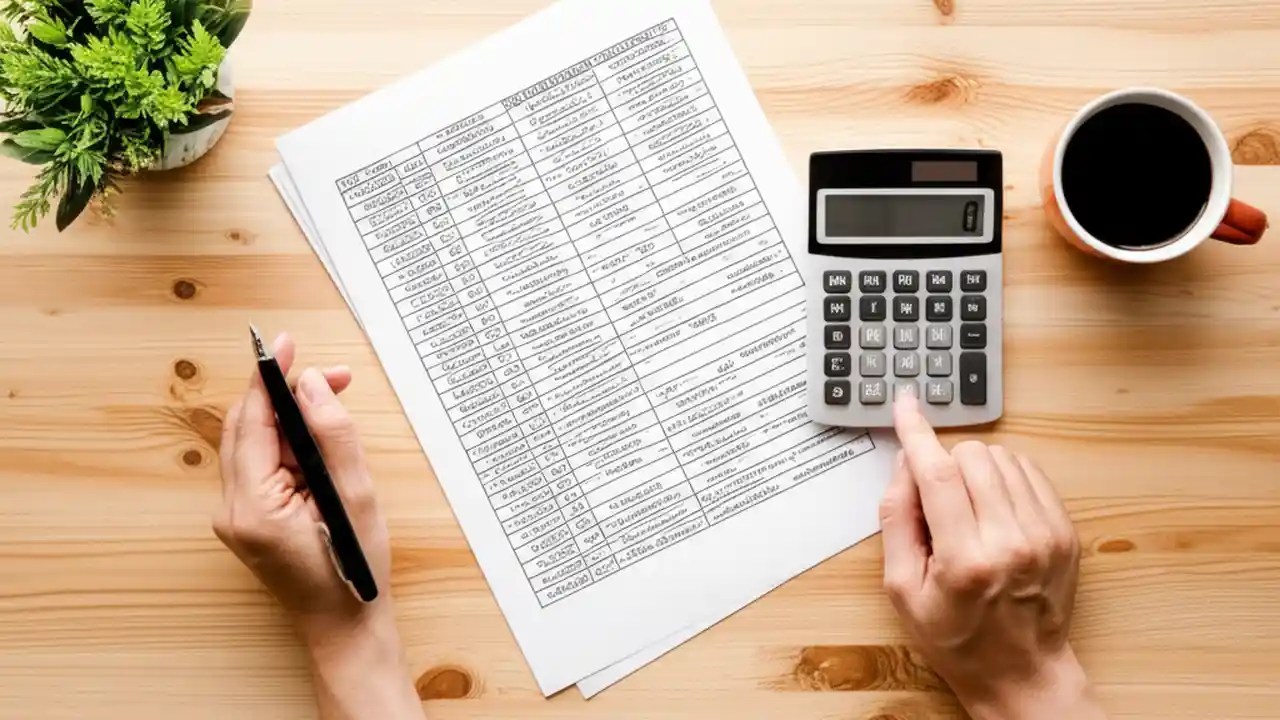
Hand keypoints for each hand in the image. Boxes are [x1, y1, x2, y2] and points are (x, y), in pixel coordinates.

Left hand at [215, 334, 423, 719]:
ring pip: (256, 444)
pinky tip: (321, 442)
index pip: (253, 421)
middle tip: (334, 377)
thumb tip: (311, 385)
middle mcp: (231, 510)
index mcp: (252, 505)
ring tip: (336, 406)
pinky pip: (262, 466)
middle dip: (288, 395)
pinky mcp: (248, 520)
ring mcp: (235, 517)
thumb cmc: (353, 570)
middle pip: (248, 428)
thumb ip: (332, 435)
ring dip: (292, 420)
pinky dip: (289, 446)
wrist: (345, 626)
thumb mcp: (354, 496)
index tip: (285, 344)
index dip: (269, 377)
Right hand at [879, 393, 1104, 719]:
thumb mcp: (902, 588)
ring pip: (1003, 457)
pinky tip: (993, 510)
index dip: (916, 432)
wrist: (1021, 673)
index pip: (937, 473)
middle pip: (971, 456)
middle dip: (944, 463)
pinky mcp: (1065, 531)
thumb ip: (897, 520)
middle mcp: (1012, 542)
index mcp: (965, 560)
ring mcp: (1046, 535)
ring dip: (976, 470)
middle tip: (937, 502)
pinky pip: (1030, 472)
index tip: (905, 404)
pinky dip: (1005, 479)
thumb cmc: (956, 637)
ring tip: (967, 511)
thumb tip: (904, 464)